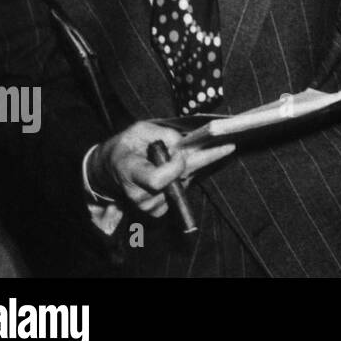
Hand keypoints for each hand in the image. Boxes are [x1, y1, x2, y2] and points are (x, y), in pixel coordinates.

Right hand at [88, 121, 234, 217]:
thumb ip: (163, 134)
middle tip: (229, 146)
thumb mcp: (140, 130)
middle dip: (204, 162)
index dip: (174, 167)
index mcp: (130, 172)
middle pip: (178, 182)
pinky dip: (187, 178)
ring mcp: (148, 206)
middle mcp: (138, 194)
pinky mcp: (157, 210)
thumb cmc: (127, 146)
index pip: (157, 179)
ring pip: (184, 185)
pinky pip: (181, 193)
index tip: (182, 152)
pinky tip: (184, 166)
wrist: (111, 169)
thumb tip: (186, 142)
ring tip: (196, 153)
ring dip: (194, 169)